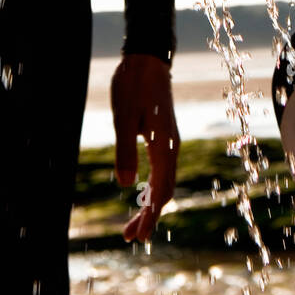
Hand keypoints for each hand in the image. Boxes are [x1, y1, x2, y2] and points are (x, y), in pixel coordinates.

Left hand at [111, 52, 179, 242]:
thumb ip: (125, 150)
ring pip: (164, 182)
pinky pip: (162, 170)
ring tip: (133, 223)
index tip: (139, 236)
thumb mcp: (123, 117)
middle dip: (149, 217)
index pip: (161, 191)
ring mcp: (169, 142)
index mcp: (164, 146)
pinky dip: (152, 189)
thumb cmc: (133, 85)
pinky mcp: (163, 136)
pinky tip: (140, 193)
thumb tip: (126, 185)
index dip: (150, 216)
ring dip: (150, 205)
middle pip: (165, 192)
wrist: (147, 58)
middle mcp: (171, 147)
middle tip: (130, 237)